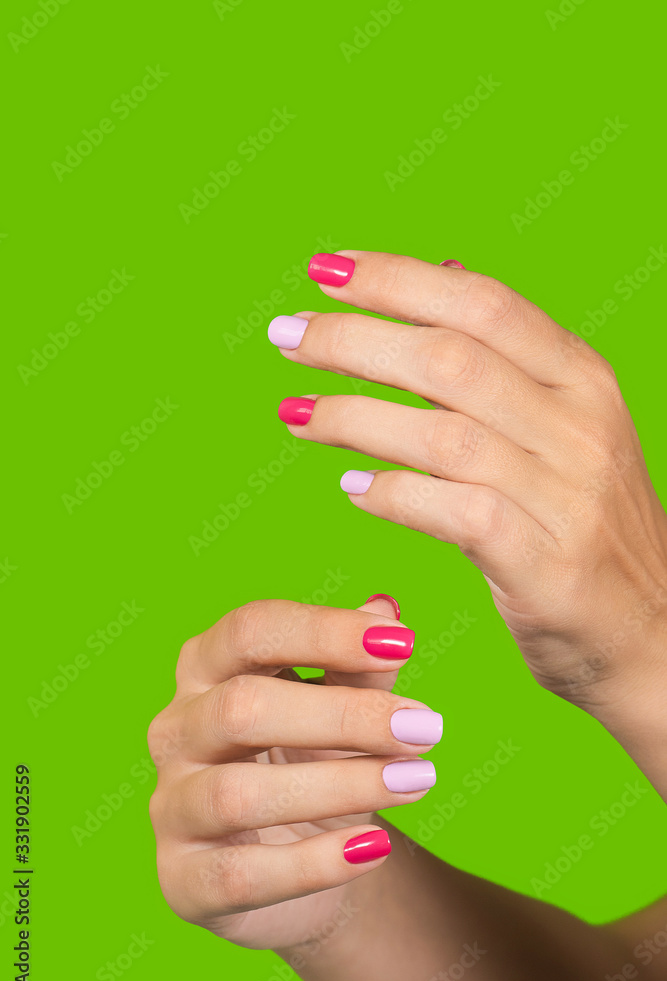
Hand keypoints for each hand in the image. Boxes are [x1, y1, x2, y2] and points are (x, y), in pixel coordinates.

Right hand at [146, 596, 441, 950]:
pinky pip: (241, 875)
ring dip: (340, 786)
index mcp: (205, 667)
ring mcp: (171, 805)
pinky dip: (315, 864)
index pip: (250, 630)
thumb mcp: (342, 706)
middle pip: (242, 707)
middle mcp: (175, 729)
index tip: (405, 642)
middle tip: (426, 728)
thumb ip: (359, 664)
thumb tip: (386, 609)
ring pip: (239, 793)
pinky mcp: (183, 880)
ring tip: (417, 781)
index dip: (325, 631)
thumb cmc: (315, 760)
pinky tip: (377, 848)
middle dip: (344, 716)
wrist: (298, 862)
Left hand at [269, 251, 666, 718]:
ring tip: (295, 412)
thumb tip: (445, 267)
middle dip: (355, 340)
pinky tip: (351, 487)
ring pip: (442, 433)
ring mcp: (567, 496)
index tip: (325, 269)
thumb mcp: (564, 425)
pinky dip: (392, 494)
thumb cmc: (587, 524)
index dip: (398, 279)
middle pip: (451, 358)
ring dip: (354, 417)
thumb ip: (505, 353)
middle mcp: (581, 425)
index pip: (483, 303)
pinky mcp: (545, 564)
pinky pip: (451, 513)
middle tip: (286, 338)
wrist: (656, 633)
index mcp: (584, 379)